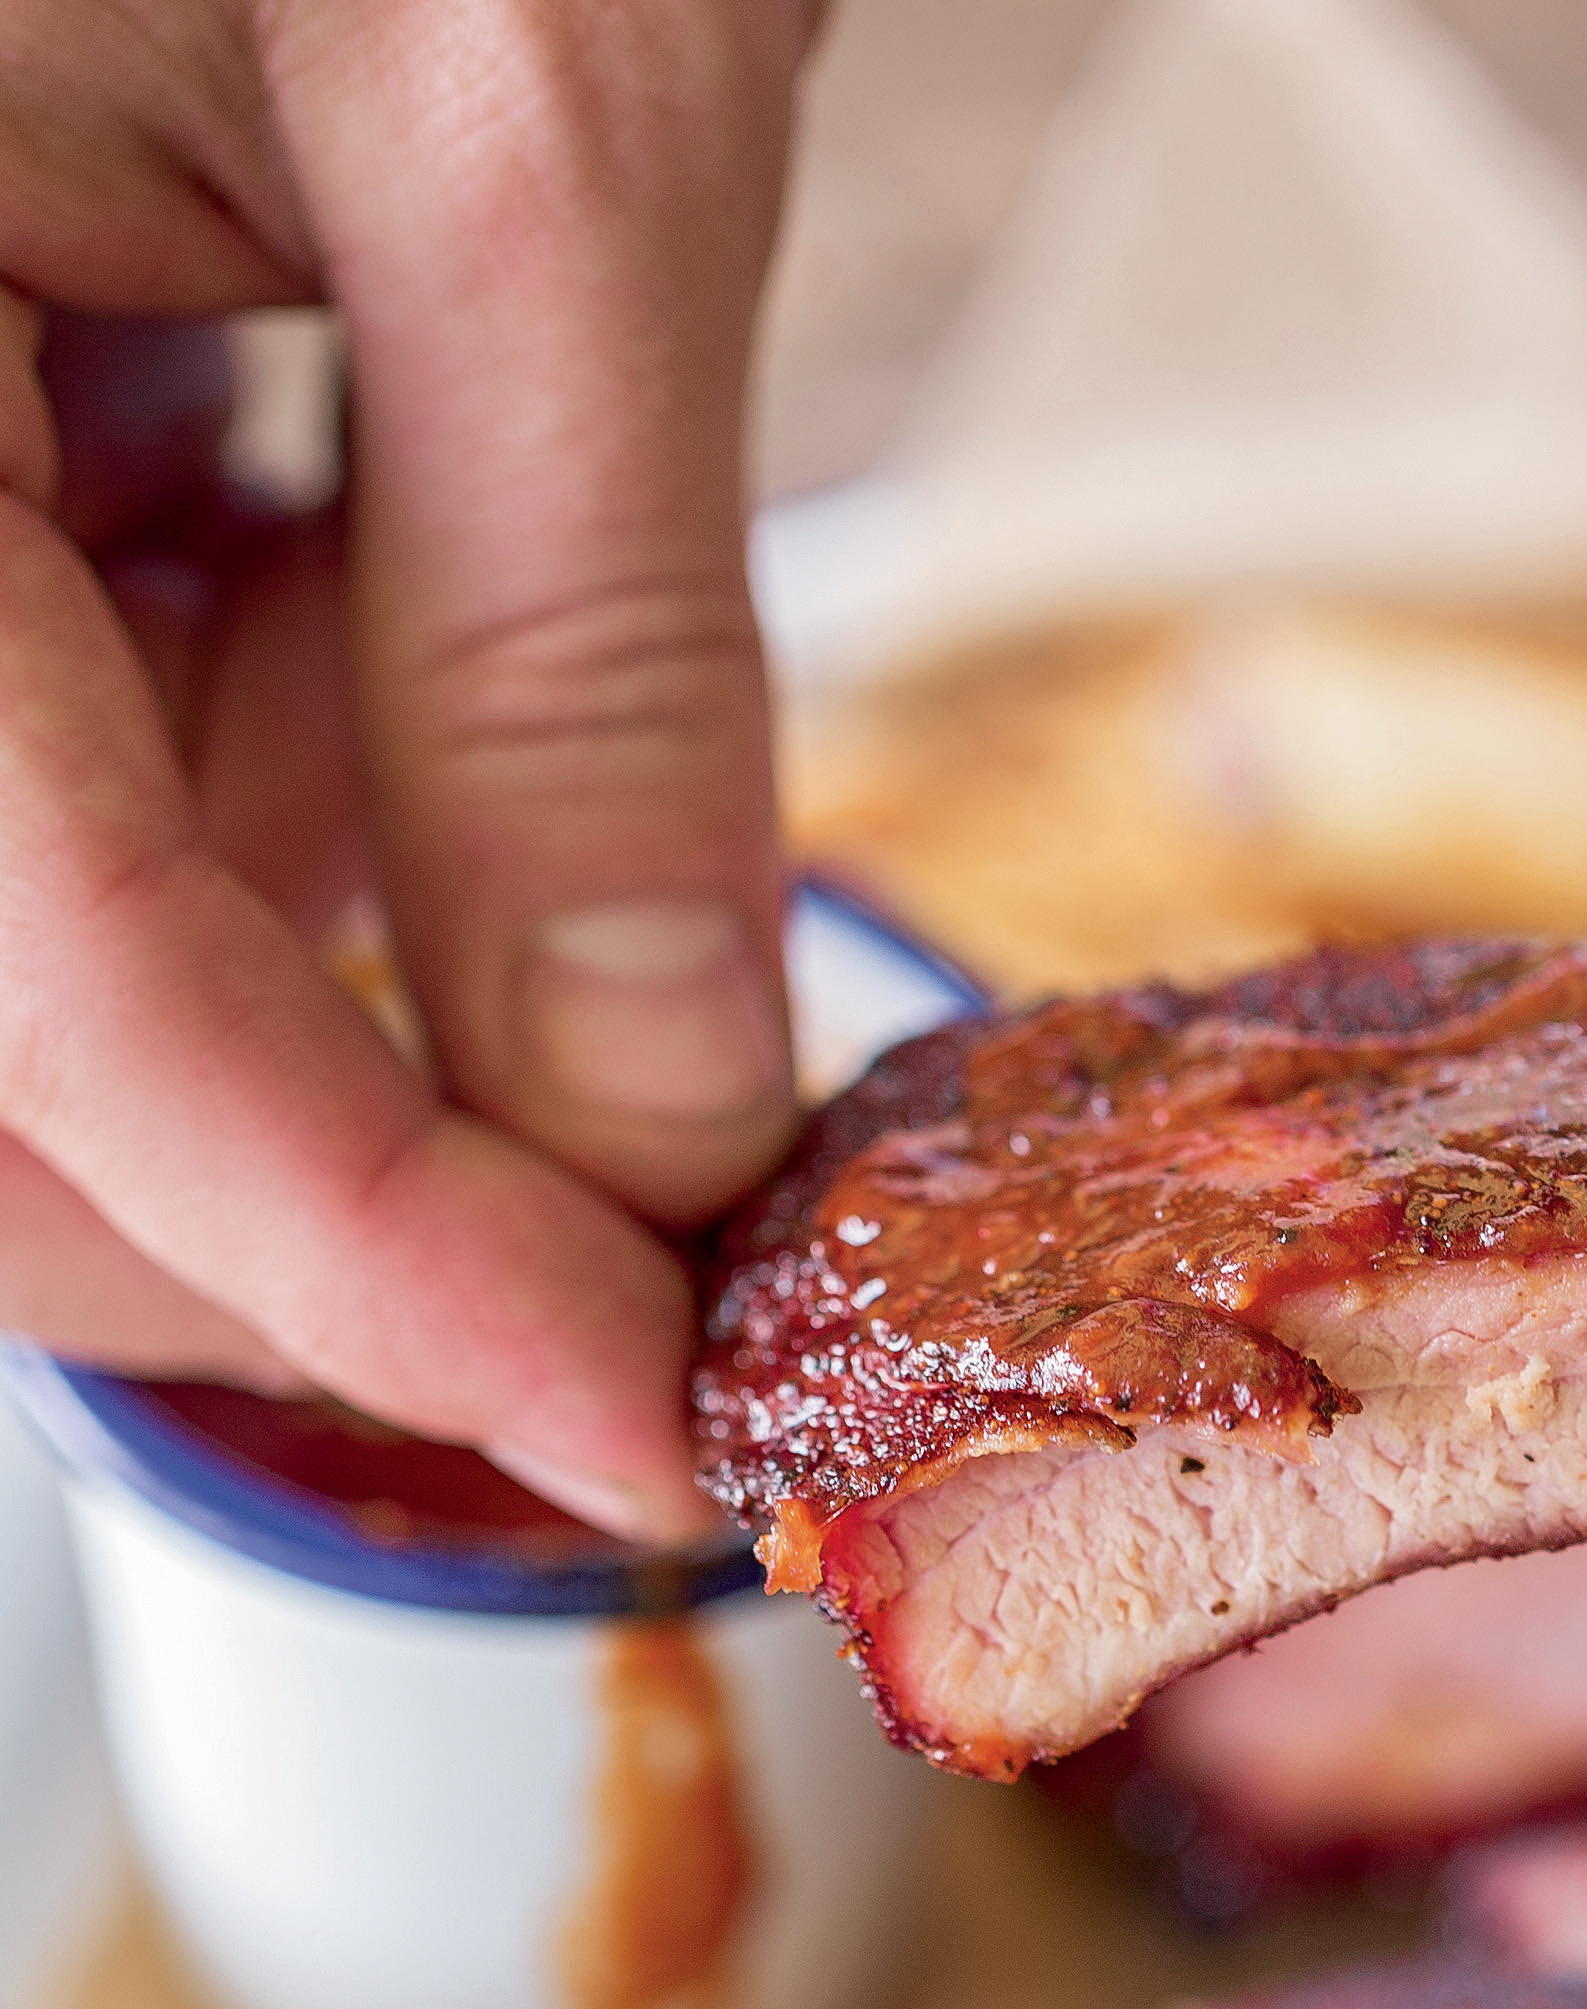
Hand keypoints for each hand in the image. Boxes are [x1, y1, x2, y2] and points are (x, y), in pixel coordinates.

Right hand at [0, 1, 818, 1536]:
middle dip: (309, 1176)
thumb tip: (648, 1116)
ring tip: (541, 797)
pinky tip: (387, 621)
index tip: (629, 1425)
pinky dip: (262, 769)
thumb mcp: (542, 106)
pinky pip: (25, 720)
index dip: (348, 1243)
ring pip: (3, 920)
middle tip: (645, 1231)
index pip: (28, 959)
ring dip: (310, 977)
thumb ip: (576, 663)